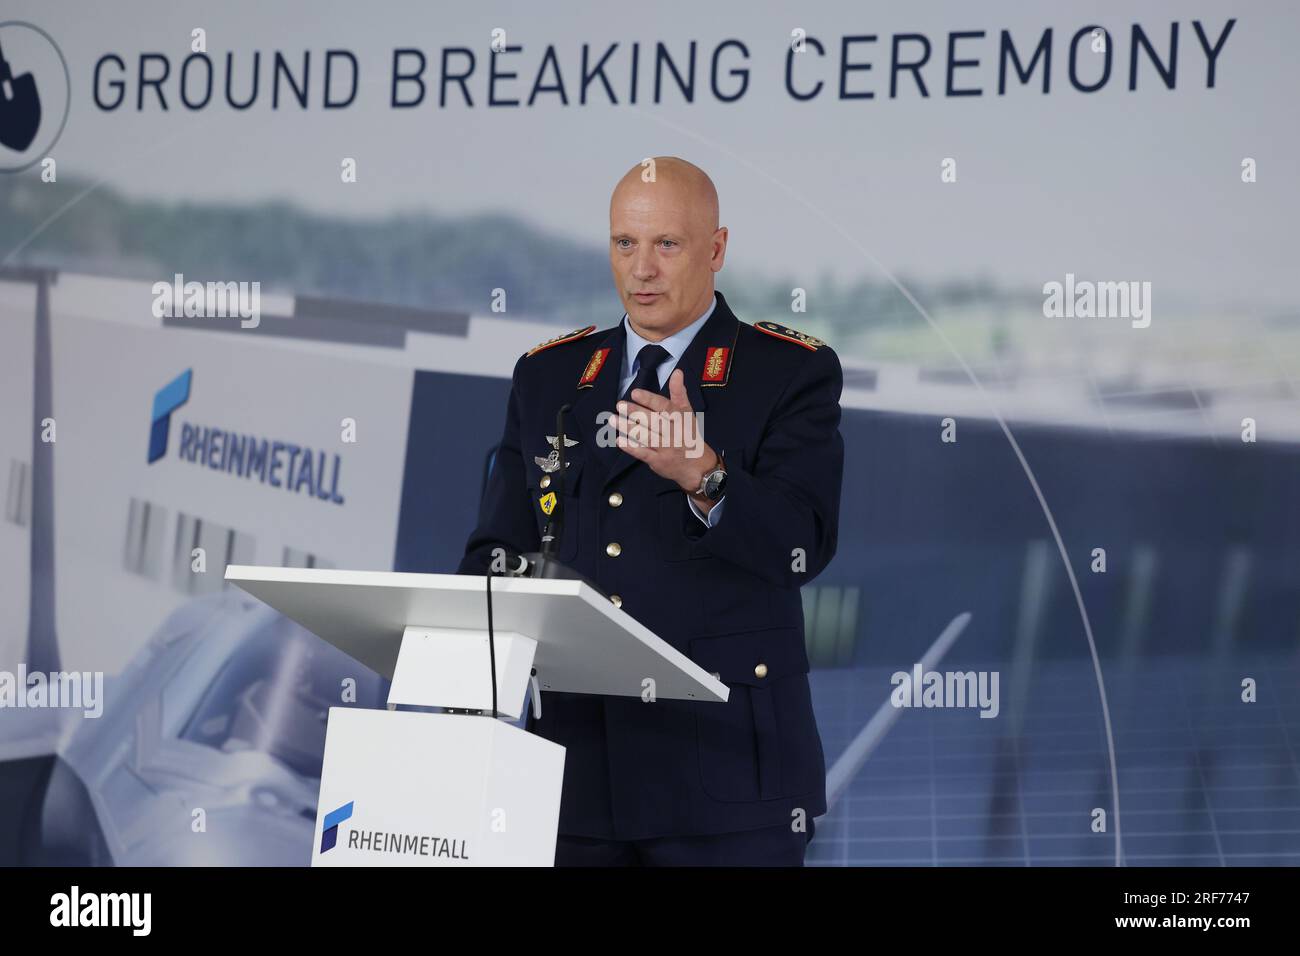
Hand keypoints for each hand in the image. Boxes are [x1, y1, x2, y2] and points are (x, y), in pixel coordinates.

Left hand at [610, 369, 716, 494]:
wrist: (696, 466)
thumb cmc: (688, 435)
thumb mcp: (687, 413)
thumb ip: (679, 393)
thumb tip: (677, 371)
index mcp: (680, 419)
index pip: (664, 407)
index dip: (650, 400)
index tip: (635, 393)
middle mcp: (673, 433)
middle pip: (653, 421)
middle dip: (635, 412)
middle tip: (620, 405)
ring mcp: (666, 448)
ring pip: (646, 436)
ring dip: (628, 428)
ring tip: (613, 419)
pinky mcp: (658, 462)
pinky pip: (644, 454)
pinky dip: (632, 448)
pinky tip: (619, 440)